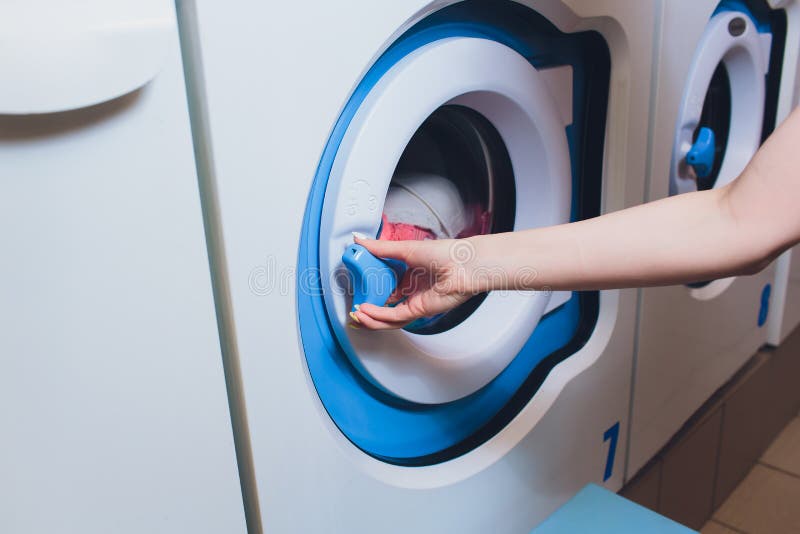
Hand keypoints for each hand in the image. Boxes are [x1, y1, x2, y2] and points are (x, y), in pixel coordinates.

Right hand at [350, 235, 479, 329]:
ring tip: (355, 314)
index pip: (386, 286)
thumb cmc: (445, 253)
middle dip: (368, 308)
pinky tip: (366, 312)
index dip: (371, 290)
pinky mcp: (418, 310)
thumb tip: (359, 241)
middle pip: (386, 305)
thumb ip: (380, 248)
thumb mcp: (404, 248)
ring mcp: (415, 302)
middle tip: (354, 305)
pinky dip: (378, 316)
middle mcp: (412, 290)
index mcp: (411, 275)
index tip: (358, 288)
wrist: (464, 264)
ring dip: (370, 318)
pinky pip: (394, 317)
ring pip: (388, 317)